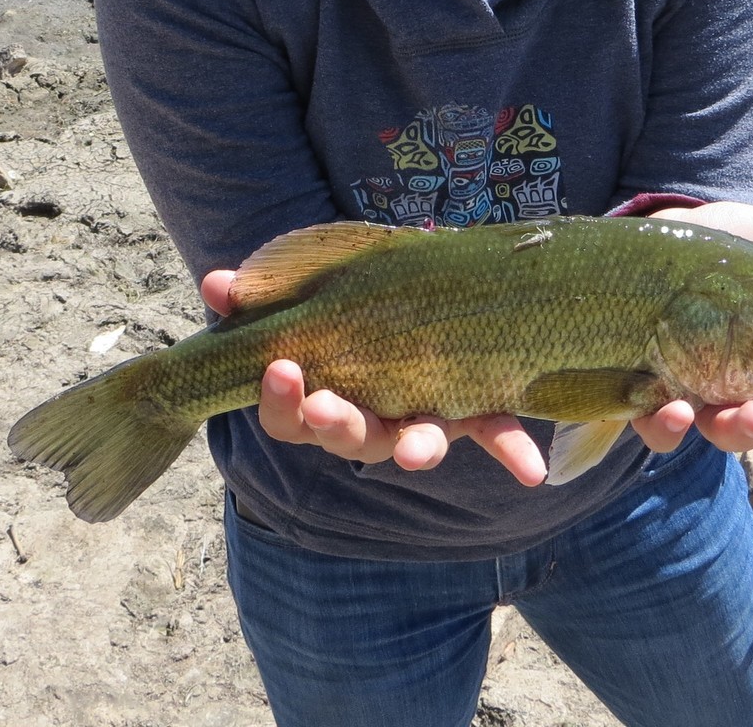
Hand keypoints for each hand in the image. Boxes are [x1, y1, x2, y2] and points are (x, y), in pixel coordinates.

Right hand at [200, 270, 546, 484]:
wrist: (413, 303)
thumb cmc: (343, 311)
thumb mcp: (303, 296)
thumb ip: (263, 297)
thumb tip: (219, 284)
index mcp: (324, 399)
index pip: (289, 415)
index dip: (280, 399)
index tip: (280, 369)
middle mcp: (372, 421)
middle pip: (348, 438)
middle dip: (336, 424)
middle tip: (329, 406)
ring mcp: (422, 418)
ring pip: (413, 441)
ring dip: (415, 447)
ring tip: (415, 451)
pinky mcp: (471, 408)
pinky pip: (491, 430)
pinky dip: (510, 448)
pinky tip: (533, 469)